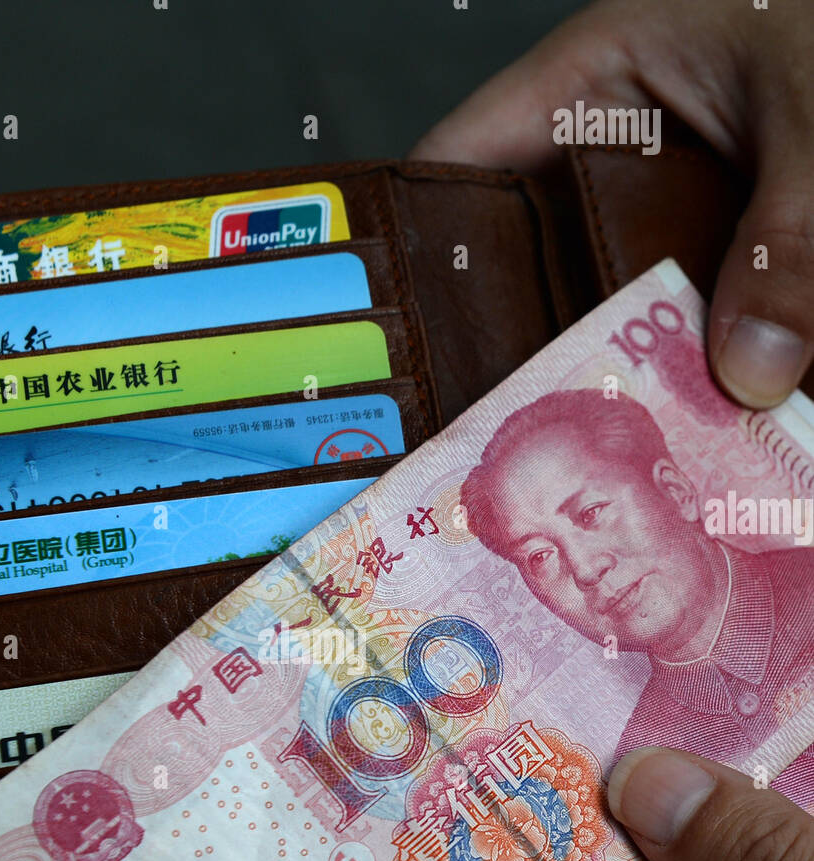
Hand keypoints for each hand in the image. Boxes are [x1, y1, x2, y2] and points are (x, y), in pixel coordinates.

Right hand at [411, 0, 813, 409]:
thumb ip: (789, 235)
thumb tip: (752, 372)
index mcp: (600, 80)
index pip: (463, 165)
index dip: (419, 255)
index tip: (404, 356)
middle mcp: (626, 152)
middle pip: (533, 262)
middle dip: (527, 348)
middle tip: (506, 442)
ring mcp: (682, 208)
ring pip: (621, 306)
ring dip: (622, 374)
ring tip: (594, 460)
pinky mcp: (739, 250)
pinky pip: (699, 319)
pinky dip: (701, 372)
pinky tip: (698, 432)